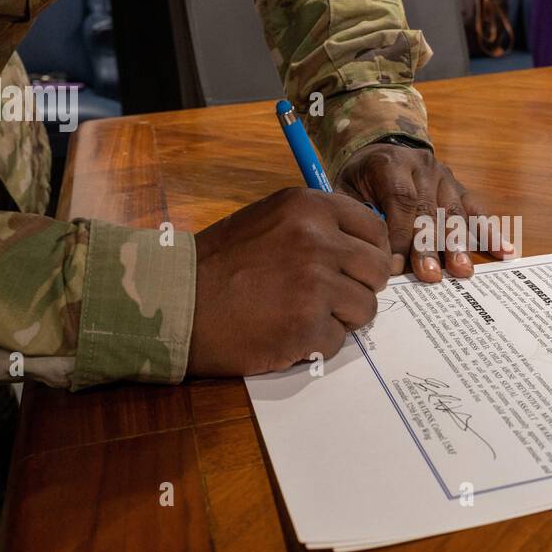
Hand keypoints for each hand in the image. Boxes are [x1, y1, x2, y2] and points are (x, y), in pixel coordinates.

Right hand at [186, 187, 390, 375]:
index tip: (354, 269)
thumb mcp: (269, 221)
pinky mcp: (308, 325)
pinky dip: (316, 344)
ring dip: (339, 318)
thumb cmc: (219, 264)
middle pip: (377, 270)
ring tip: (301, 314)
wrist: (175, 302)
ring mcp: (315, 284)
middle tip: (327, 298)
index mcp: (309, 207)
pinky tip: (285, 333)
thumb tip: (360, 244)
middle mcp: (318, 240)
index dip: (368, 253)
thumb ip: (315, 226)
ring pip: (365, 308)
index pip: (374, 229)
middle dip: (358, 287)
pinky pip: (339, 340)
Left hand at [335, 141, 513, 282]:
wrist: (384, 147)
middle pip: (430, 209)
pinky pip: (477, 210)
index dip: (401, 234)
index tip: (396, 267)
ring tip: (463, 270)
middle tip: (432, 275)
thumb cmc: (362, 178)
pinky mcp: (460, 187)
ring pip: (454, 212)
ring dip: (459, 244)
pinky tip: (504, 252)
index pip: (400, 200)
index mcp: (391, 164)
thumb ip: (357, 215)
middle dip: (430, 245)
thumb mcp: (346, 188)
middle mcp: (423, 167)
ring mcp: (445, 177)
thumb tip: (369, 250)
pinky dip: (491, 232)